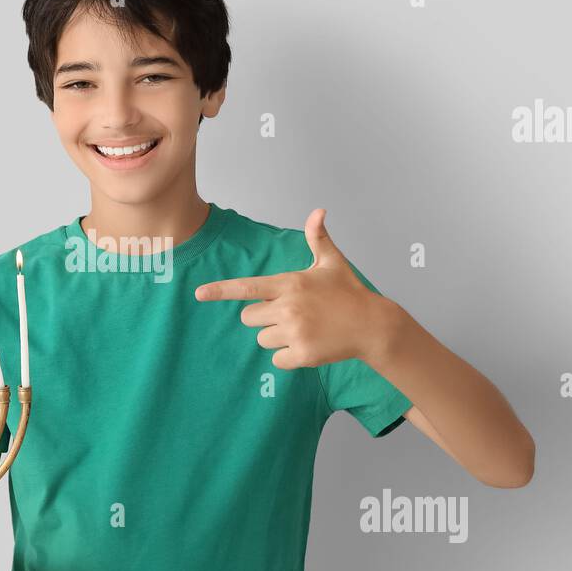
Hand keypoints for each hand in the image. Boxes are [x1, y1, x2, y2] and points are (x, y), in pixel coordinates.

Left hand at [194, 207, 390, 369]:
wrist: (372, 325)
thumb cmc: (349, 292)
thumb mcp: (332, 263)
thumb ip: (318, 238)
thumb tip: (318, 211)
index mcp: (289, 283)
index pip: (247, 287)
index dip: (220, 290)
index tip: (199, 294)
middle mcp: (288, 307)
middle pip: (249, 317)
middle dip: (264, 317)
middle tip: (291, 314)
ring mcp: (295, 332)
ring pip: (262, 339)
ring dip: (277, 337)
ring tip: (304, 329)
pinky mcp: (302, 354)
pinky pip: (276, 359)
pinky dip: (288, 356)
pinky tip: (309, 345)